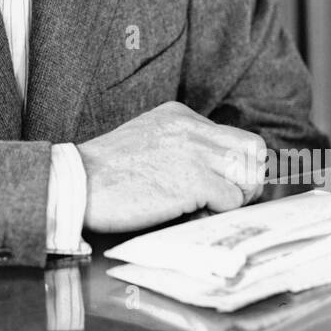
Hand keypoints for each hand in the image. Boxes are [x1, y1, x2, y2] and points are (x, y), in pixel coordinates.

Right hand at [78, 101, 267, 233]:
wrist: (77, 183)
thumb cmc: (105, 172)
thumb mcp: (146, 140)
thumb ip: (179, 146)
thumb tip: (211, 173)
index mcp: (179, 115)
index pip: (235, 136)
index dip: (236, 166)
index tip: (224, 186)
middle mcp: (191, 128)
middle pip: (253, 150)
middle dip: (248, 180)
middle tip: (228, 200)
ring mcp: (194, 152)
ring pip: (250, 174)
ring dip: (236, 198)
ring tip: (210, 208)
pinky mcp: (192, 180)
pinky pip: (232, 200)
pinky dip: (218, 213)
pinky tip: (192, 215)